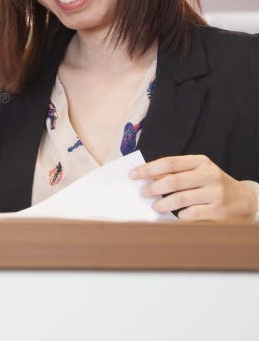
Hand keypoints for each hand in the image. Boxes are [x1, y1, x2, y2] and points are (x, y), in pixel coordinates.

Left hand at [130, 155, 257, 220]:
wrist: (244, 200)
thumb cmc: (213, 185)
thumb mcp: (199, 172)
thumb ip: (177, 173)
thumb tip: (147, 178)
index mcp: (201, 162)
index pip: (169, 163)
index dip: (148, 169)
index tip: (133, 174)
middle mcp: (209, 175)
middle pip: (173, 181)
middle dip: (153, 188)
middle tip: (143, 193)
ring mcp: (215, 193)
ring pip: (180, 199)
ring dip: (162, 204)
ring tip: (155, 206)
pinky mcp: (218, 211)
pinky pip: (190, 214)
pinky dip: (179, 216)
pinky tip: (176, 215)